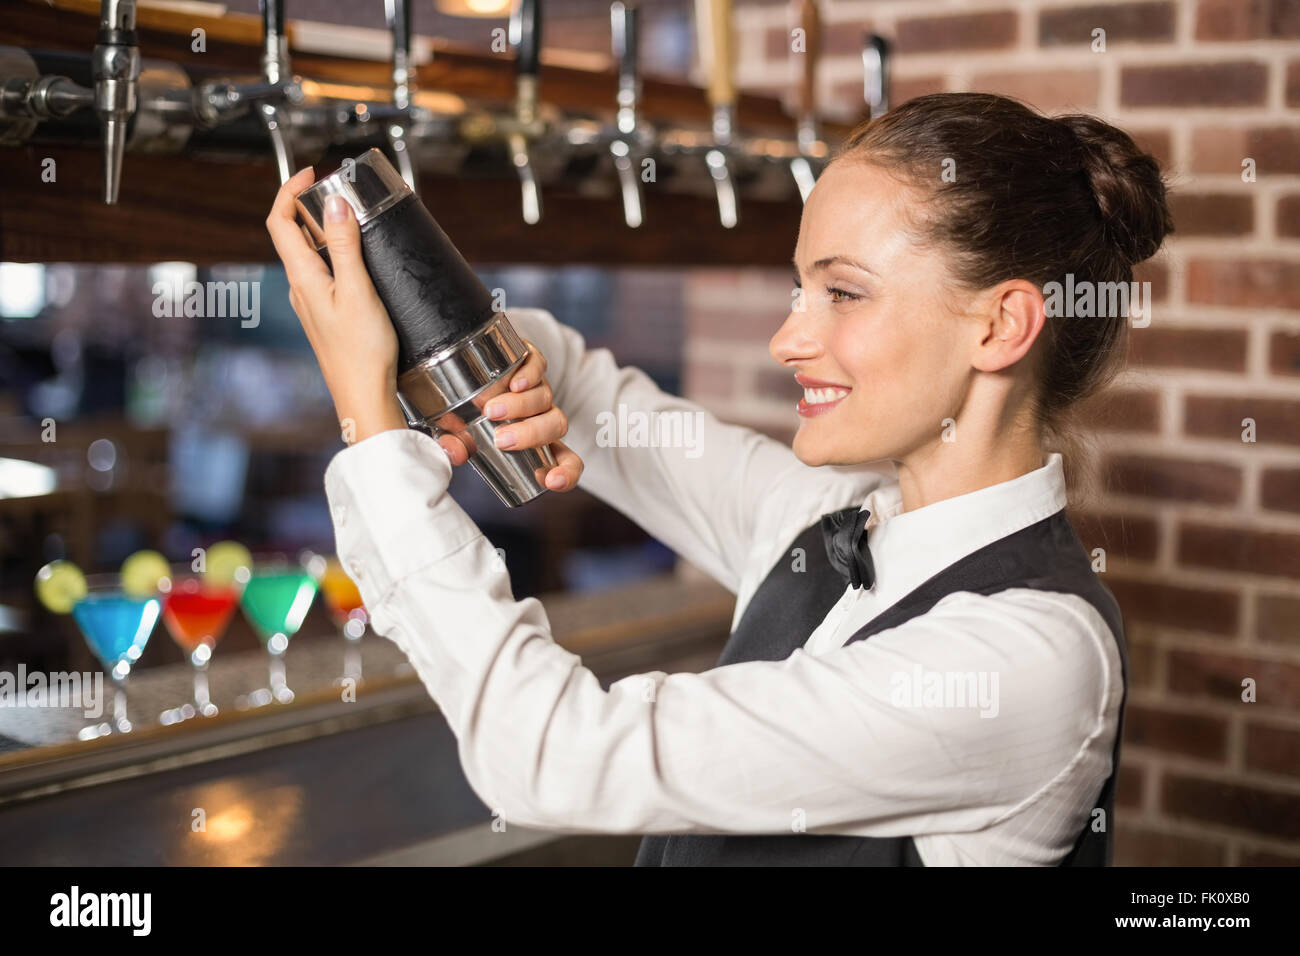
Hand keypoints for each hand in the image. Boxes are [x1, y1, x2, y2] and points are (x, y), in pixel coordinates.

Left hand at [265, 167, 406, 442]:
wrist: (364, 396)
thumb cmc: (361, 352)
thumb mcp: (357, 290)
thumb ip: (344, 246)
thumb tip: (334, 204)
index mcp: (302, 277)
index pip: (280, 221)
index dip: (289, 191)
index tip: (310, 172)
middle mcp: (300, 288)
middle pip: (292, 234)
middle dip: (309, 205)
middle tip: (338, 191)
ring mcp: (311, 303)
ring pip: (308, 254)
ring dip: (323, 230)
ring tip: (351, 219)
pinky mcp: (326, 315)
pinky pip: (323, 274)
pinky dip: (335, 254)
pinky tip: (358, 260)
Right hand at [439, 339, 584, 491]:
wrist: (461, 368)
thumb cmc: (464, 412)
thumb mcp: (456, 434)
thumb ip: (455, 446)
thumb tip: (454, 453)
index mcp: (537, 441)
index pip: (566, 460)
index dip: (566, 473)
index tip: (550, 481)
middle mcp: (542, 414)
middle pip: (555, 425)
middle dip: (532, 434)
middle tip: (501, 439)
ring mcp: (538, 387)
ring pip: (545, 398)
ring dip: (522, 406)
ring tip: (492, 410)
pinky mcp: (530, 360)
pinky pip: (539, 365)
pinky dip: (530, 374)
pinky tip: (515, 383)